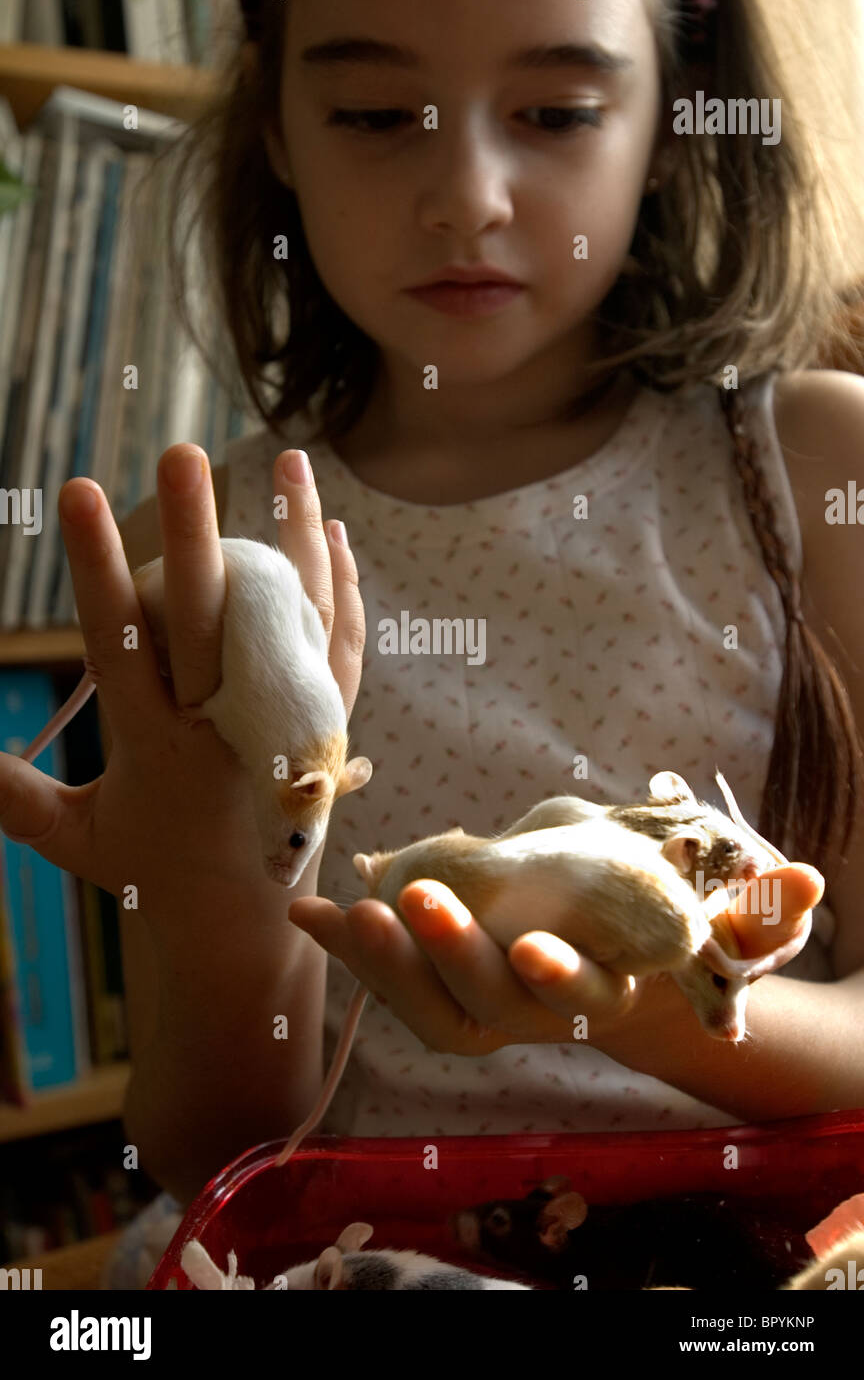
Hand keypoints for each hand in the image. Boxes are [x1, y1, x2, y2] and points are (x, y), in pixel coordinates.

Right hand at [0, 446, 365, 923]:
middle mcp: (222, 724)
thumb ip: (18, 797)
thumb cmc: (152, 875)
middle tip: (182, 454)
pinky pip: (343, 647)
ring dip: (295, 533)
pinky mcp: (327, 722)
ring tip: (291, 458)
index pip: (118, 641)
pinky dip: (340, 589)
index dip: (97, 569)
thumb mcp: (78, 838)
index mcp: (155, 744)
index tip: (80, 492)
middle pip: (207, 615)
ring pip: (293, 615)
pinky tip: (333, 533)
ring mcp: (282, 719)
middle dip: (191, 532)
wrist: (248, 925)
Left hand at [287, 864, 823, 1053]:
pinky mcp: (431, 992)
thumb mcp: (697, 909)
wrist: (591, 942)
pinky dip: (344, 947)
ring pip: (429, 1006)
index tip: (531, 945)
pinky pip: (385, 980)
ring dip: (382, 961)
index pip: (582, 997)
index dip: (558, 976)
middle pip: (491, 1005)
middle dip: (451, 955)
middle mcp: (536, 1014)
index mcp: (601, 990)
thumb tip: (810, 881)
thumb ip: (751, 906)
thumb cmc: (641, 914)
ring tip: (343, 909)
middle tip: (412, 899)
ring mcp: (479, 1008)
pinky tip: (300, 909)